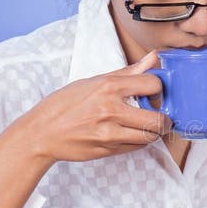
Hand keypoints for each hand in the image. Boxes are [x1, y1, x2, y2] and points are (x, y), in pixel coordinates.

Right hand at [19, 51, 170, 163]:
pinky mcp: (107, 150)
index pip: (152, 84)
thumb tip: (154, 57)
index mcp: (108, 87)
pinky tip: (130, 133)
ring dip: (153, 132)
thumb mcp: (94, 81)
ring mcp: (109, 132)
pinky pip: (135, 147)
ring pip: (149, 136)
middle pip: (157, 118)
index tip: (154, 93)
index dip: (158, 89)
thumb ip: (128, 72)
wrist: (42, 132)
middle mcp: (110, 109)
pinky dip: (138, 141)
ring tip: (146, 125)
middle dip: (164, 117)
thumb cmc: (65, 104)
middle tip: (159, 115)